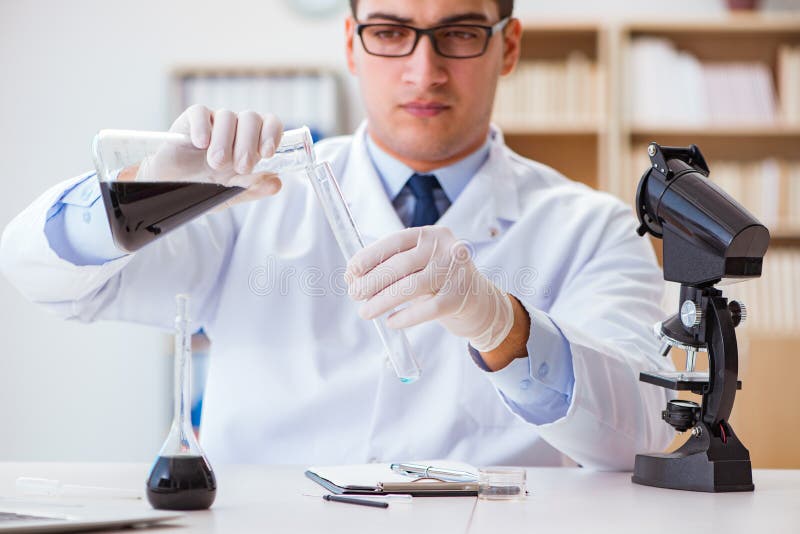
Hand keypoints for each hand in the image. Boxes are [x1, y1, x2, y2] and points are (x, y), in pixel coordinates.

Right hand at [133, 105, 283, 207]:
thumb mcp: (231, 194)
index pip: (270, 124)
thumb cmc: (203, 188)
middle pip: (251, 118)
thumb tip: (276, 183)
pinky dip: (203, 127)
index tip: (267, 153)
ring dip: (225, 141)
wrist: (170, 188)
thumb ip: (253, 189)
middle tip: (241, 167)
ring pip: (227, 116)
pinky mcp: (190, 119)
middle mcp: (235, 129)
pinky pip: (201, 112)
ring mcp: (213, 122)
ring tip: (216, 164)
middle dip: (249, 144)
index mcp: (250, 143)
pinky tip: (201, 144)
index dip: (272, 133)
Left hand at [346, 226, 514, 352]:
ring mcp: (456, 272)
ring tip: (365, 312)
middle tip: (354, 294)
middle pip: (401, 265)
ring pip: (411, 287)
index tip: (351, 270)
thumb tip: (352, 276)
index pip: (395, 241)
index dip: (370, 256)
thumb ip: (391, 267)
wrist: (480, 303)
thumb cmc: (440, 282)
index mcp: (432, 235)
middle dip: (372, 281)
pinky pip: (427, 309)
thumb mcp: (420, 266)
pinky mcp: (461, 298)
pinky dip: (405, 317)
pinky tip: (391, 322)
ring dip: (383, 301)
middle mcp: (446, 248)